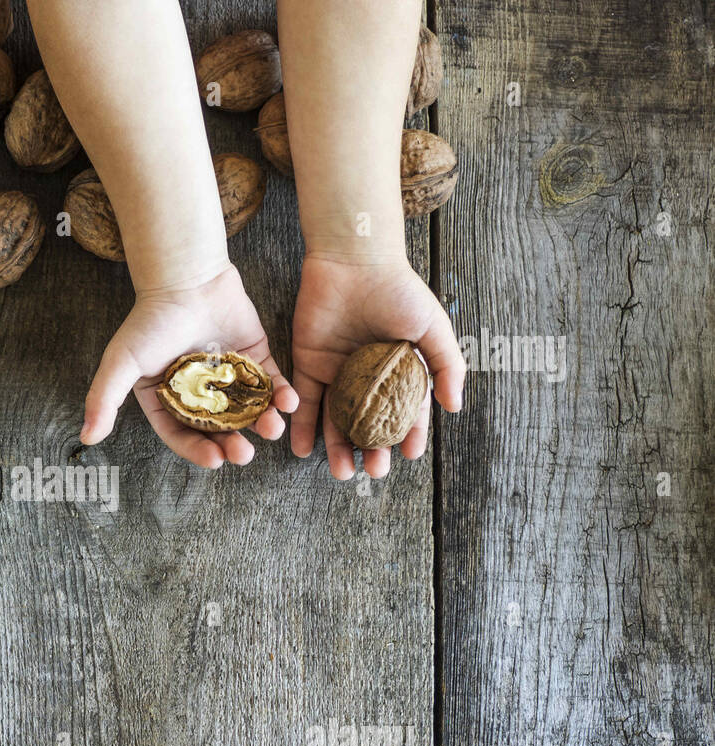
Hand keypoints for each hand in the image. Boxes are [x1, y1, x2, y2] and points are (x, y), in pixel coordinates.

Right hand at [79, 266, 299, 467]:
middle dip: (233, 444)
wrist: (186, 278)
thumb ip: (104, 399)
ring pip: (249, 411)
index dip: (198, 451)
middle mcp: (199, 394)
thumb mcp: (121, 362)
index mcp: (168, 399)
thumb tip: (86, 438)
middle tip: (244, 453)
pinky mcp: (254, 359)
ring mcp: (229, 378)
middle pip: (220, 430)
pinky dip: (282, 396)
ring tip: (272, 429)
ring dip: (262, 424)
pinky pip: (271, 384)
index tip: (216, 461)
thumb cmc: (151, 321)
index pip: (183, 434)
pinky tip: (289, 403)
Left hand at [289, 255, 465, 478]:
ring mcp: (338, 372)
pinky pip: (304, 401)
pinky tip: (303, 450)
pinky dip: (302, 425)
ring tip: (342, 472)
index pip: (405, 410)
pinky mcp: (308, 364)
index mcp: (399, 369)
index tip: (408, 456)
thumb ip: (446, 366)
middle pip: (368, 421)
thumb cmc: (398, 290)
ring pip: (336, 418)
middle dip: (370, 449)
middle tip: (372, 471)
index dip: (408, 434)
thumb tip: (454, 408)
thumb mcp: (431, 328)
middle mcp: (368, 376)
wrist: (353, 261)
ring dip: (337, 446)